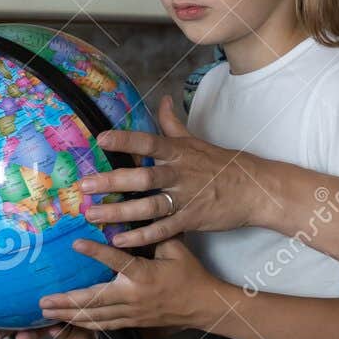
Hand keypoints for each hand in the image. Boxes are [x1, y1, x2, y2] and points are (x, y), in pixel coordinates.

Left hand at [38, 235, 223, 331]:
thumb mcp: (175, 249)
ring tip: (46, 312)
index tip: (76, 243)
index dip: (96, 252)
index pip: (117, 261)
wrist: (203, 306)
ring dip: (69, 315)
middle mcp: (134, 297)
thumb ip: (152, 235)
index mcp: (144, 275)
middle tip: (42, 299)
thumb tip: (131, 217)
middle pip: (95, 300)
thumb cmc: (190, 274)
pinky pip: (104, 326)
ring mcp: (131, 313)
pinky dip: (84, 325)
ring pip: (95, 317)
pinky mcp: (132, 323)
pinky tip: (67, 322)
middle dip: (67, 301)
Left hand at [79, 95, 265, 246]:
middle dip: (112, 182)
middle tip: (84, 186)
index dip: (125, 140)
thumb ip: (172, 123)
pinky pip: (162, 230)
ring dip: (119, 212)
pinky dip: (141, 236)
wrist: (253, 189)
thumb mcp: (196, 140)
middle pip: (142, 178)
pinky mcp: (191, 220)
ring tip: (93, 215)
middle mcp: (179, 174)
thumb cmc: (221, 164)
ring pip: (148, 206)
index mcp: (179, 152)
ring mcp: (186, 198)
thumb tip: (162, 98)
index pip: (148, 143)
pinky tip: (119, 240)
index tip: (100, 139)